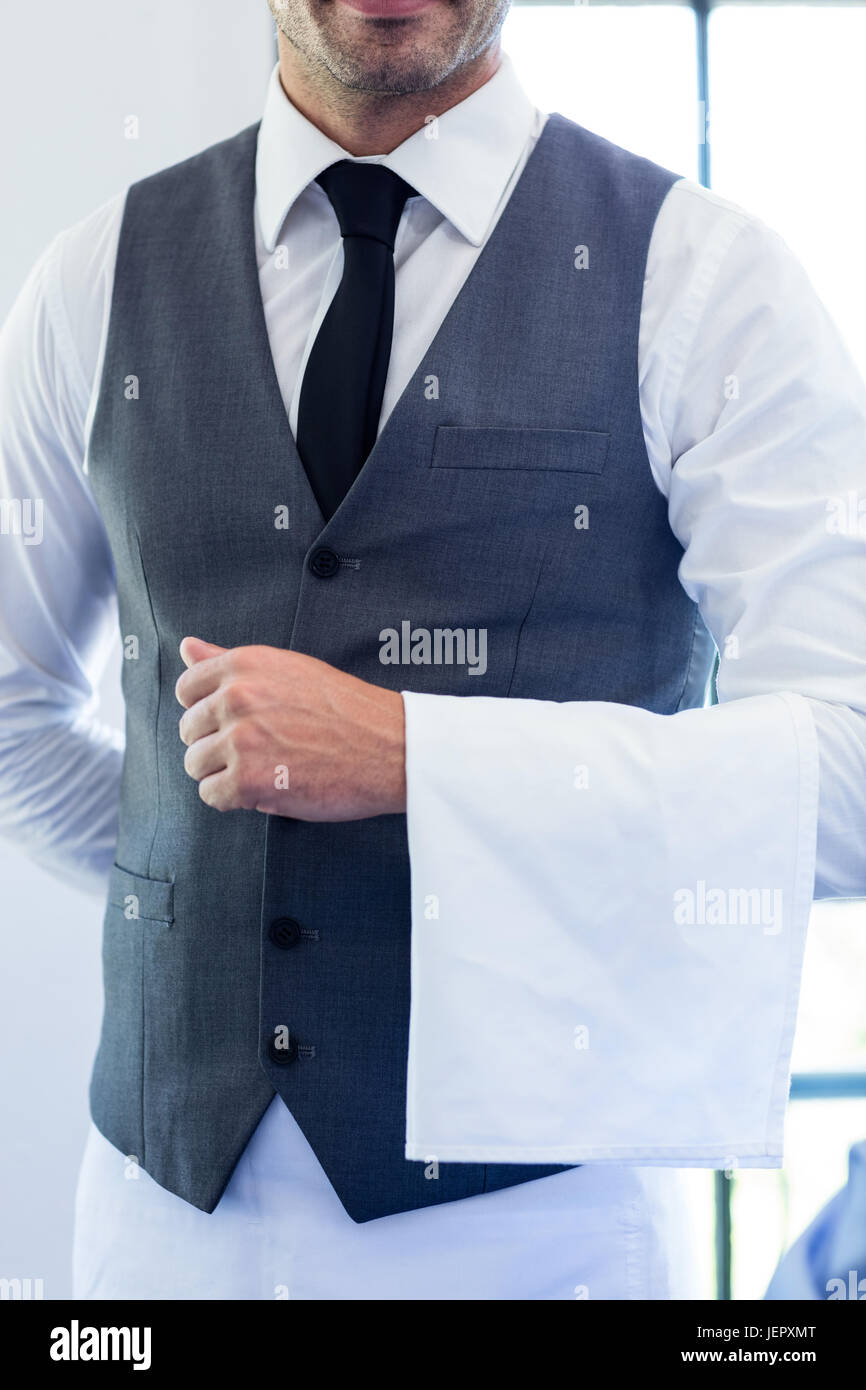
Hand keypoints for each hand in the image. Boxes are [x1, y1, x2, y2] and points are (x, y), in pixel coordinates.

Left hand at [175, 637, 405, 819]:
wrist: (389, 747)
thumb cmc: (346, 709)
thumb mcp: (288, 668)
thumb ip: (229, 661)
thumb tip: (187, 646)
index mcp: (245, 665)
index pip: (187, 689)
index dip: (207, 711)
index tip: (233, 722)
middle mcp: (237, 697)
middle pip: (189, 730)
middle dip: (216, 744)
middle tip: (258, 750)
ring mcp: (241, 740)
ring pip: (195, 764)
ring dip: (222, 773)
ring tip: (262, 769)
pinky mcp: (249, 781)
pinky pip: (211, 795)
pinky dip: (233, 799)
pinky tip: (263, 788)